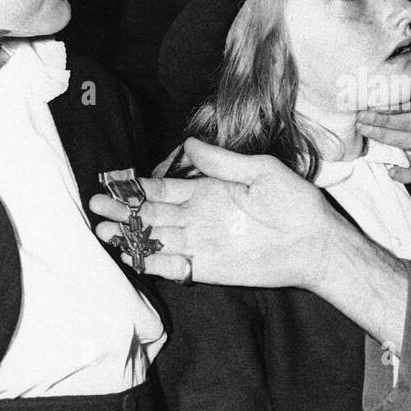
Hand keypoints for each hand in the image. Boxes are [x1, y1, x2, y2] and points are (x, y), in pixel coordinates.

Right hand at [89, 139, 337, 288]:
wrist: (314, 242)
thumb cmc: (295, 203)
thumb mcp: (261, 172)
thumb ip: (223, 162)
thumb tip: (189, 143)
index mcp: (207, 191)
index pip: (162, 189)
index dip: (136, 187)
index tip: (111, 184)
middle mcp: (198, 217)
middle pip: (151, 215)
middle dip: (123, 212)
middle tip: (95, 209)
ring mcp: (201, 243)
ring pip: (156, 239)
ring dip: (130, 237)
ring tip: (104, 233)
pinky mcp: (208, 268)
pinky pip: (174, 265)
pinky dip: (154, 262)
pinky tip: (134, 256)